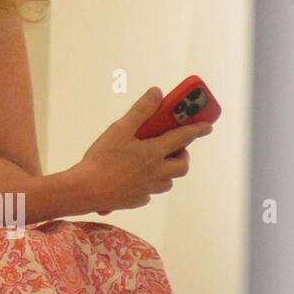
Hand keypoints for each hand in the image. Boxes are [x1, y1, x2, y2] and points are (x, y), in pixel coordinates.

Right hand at [71, 88, 213, 212]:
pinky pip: (151, 193)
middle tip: (173, 147)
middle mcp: (156, 172)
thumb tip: (157, 93)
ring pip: (169, 181)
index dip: (197, 130)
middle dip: (183, 154)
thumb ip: (141, 110)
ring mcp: (148, 189)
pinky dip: (150, 185)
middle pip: (182, 165)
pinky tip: (136, 179)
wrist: (85, 190)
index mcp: (154, 152)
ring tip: (154, 162)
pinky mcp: (137, 200)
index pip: (183, 138)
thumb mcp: (120, 129)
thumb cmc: (101, 158)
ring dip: (168, 171)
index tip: (208, 126)